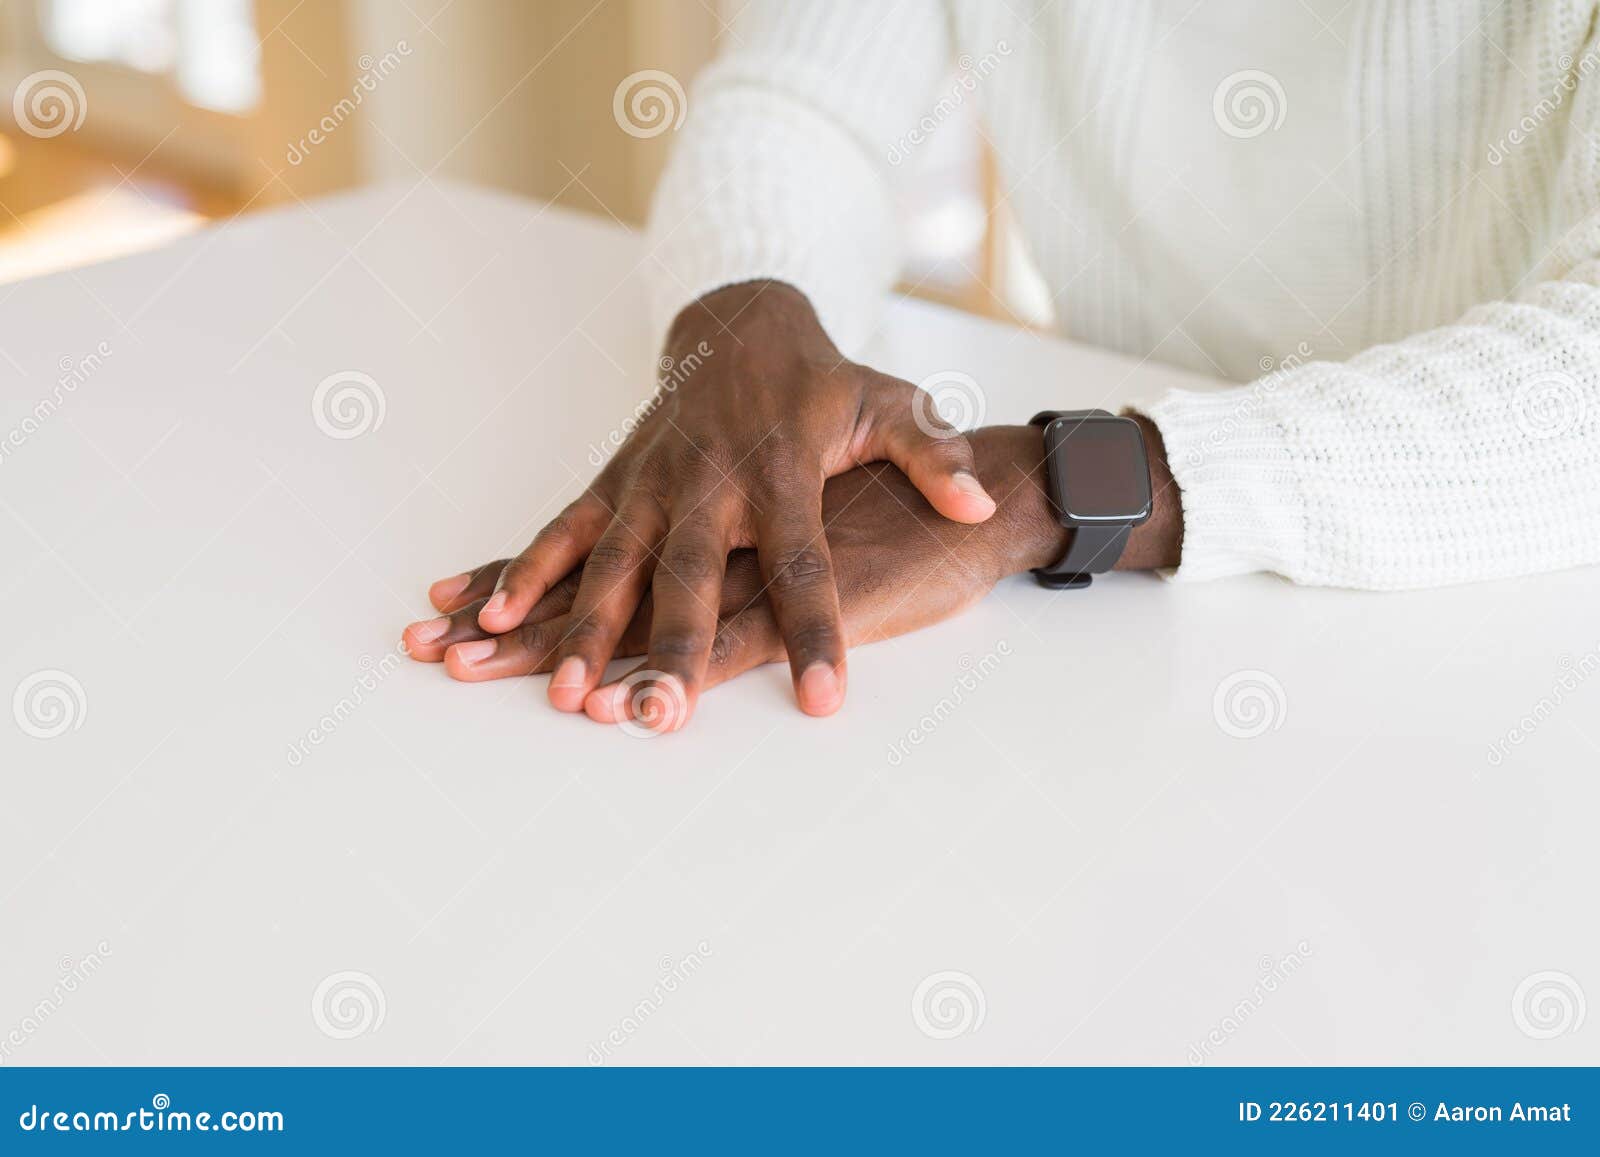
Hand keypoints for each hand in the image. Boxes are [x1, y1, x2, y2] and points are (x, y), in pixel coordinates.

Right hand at [440, 280, 996, 725]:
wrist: (741, 322)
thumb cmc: (824, 383)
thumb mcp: (892, 406)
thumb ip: (931, 456)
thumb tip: (977, 505)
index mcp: (784, 473)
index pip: (805, 565)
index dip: (817, 631)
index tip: (824, 701)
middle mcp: (711, 482)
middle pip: (690, 576)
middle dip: (669, 649)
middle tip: (658, 718)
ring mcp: (654, 480)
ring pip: (613, 562)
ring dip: (581, 627)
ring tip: (560, 692)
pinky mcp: (615, 478)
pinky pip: (564, 528)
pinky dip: (525, 570)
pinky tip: (489, 618)